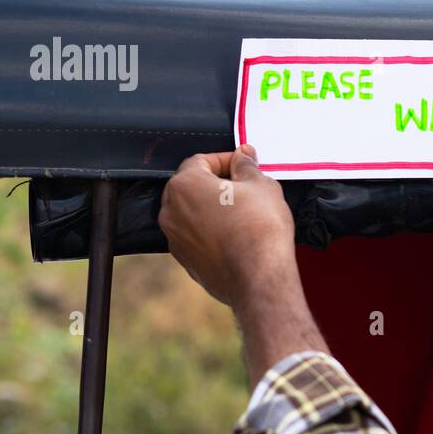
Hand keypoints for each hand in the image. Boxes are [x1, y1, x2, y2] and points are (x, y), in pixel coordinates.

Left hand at [158, 145, 295, 306]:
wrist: (258, 277)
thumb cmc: (259, 229)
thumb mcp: (261, 185)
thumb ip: (247, 166)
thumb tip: (243, 156)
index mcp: (185, 185)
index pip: (201, 160)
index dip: (226, 159)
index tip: (243, 165)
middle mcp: (171, 211)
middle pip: (191, 187)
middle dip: (216, 184)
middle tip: (244, 188)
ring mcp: (176, 239)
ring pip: (192, 214)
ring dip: (212, 209)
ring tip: (242, 214)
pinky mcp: (186, 262)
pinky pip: (196, 238)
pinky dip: (212, 233)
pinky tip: (236, 236)